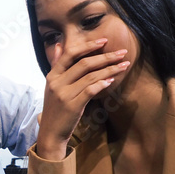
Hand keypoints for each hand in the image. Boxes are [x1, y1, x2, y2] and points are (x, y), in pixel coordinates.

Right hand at [36, 38, 129, 159]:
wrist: (50, 133)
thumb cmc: (55, 108)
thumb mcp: (52, 85)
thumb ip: (55, 64)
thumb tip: (58, 44)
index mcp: (52, 75)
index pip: (70, 53)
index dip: (88, 46)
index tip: (104, 41)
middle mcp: (57, 82)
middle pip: (84, 63)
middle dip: (105, 57)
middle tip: (122, 53)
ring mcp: (64, 94)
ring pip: (90, 76)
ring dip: (109, 70)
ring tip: (123, 66)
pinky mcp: (72, 106)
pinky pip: (90, 90)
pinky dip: (102, 84)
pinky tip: (111, 81)